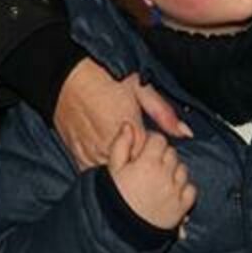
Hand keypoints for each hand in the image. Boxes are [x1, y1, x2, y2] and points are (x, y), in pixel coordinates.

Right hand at [52, 59, 191, 171]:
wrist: (65, 74)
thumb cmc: (104, 76)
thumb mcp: (140, 87)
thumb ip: (163, 113)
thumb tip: (186, 132)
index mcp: (129, 129)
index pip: (151, 158)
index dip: (156, 155)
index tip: (155, 148)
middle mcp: (110, 145)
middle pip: (133, 171)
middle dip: (140, 168)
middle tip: (141, 158)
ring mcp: (91, 152)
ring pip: (113, 178)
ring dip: (122, 176)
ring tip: (126, 166)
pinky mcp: (76, 154)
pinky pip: (92, 175)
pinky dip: (102, 176)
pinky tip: (108, 171)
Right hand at [104, 121, 195, 230]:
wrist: (121, 232)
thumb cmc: (114, 199)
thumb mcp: (112, 169)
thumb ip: (121, 144)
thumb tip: (128, 125)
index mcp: (147, 163)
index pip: (159, 140)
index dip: (152, 142)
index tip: (145, 150)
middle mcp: (164, 175)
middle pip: (172, 153)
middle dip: (162, 155)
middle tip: (150, 165)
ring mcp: (175, 191)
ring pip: (183, 169)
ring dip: (173, 170)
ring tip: (160, 178)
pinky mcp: (181, 207)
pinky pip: (191, 189)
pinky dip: (184, 187)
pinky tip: (171, 190)